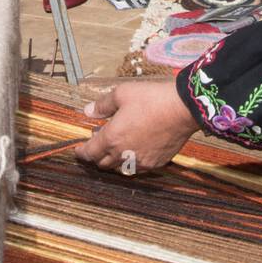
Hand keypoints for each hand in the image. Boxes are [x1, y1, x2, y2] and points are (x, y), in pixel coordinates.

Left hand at [73, 80, 198, 173]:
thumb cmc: (151, 99)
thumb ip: (102, 105)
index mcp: (111, 138)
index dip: (81, 152)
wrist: (182, 109)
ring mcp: (140, 161)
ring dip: (114, 161)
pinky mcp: (155, 163)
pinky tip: (135, 151)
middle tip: (98, 145)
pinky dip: (131, 163)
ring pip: (120, 169)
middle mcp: (123, 154)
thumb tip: (88, 112)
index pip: (89, 153)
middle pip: (103, 164)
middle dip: (97, 156)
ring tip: (117, 148)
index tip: (79, 150)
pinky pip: (138, 168)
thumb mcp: (122, 94)